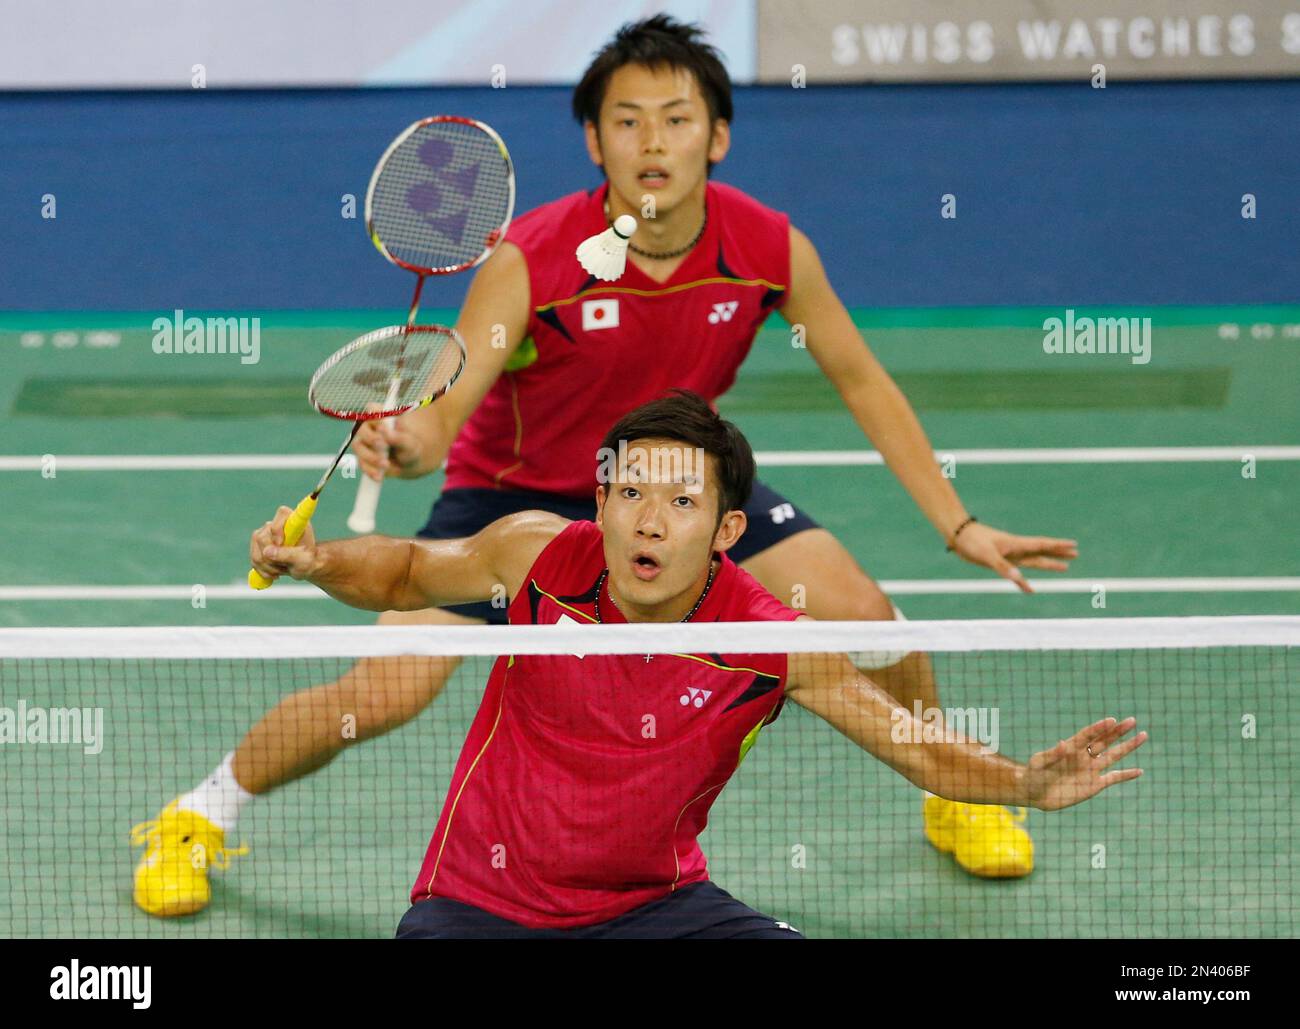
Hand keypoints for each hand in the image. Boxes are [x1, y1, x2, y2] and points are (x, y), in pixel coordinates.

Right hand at [249, 505, 318, 583]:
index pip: (280, 516)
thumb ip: (288, 554)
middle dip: (272, 558)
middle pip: (262, 538)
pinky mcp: (256, 546)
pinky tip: (275, 572)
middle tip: (286, 566)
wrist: (302, 564)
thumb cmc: (307, 559)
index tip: (281, 544)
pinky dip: (263, 571)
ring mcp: (262, 534)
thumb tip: (267, 551)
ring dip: (269, 567)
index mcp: (292, 520)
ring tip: (283, 569)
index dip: (277, 531)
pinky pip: (254, 561)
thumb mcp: (303, 560)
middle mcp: (273, 524)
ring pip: (256, 553)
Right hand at [353, 416, 426, 481]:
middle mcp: (369, 427)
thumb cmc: (410, 447)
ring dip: (371, 456)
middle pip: (362, 429)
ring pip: (358, 447)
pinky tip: (379, 476)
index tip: (384, 426)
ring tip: (386, 464)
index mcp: (381, 416)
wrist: (408, 463)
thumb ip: (399, 438)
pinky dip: (369, 470)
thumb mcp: (410, 443)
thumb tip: (386, 433)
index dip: (375, 416)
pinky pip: (361, 463)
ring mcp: (363, 443)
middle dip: (372, 438)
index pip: (373, 409)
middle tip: (383, 445)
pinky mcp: (362, 457)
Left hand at [950, 522, 1077, 592]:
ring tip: (1064, 566)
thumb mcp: (987, 555)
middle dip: (1058, 554)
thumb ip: (1003, 567)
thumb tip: (1019, 579)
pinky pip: (1017, 572)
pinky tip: (1028, 588)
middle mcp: (1016, 549)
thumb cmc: (972, 542)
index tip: (1073, 545)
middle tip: (1076, 554)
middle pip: (1042, 552)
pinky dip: (1024, 580)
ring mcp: (1008, 555)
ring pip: (1033, 560)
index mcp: (1016, 545)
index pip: (1041, 545)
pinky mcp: (1000, 561)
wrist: (958, 536)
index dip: (1057, 546)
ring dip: (1048, 563)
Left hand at [1024, 717, 1146, 810]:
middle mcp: (1083, 756)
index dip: (1099, 728)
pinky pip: (1113, 778)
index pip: (1088, 735)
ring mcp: (1090, 770)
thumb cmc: (1033, 774)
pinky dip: (1126, 775)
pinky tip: (1139, 771)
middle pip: (1104, 741)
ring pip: (1113, 756)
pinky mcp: (1094, 785)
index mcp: (1070, 748)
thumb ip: (1052, 755)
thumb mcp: (1038, 763)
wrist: (1033, 793)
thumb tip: (1063, 743)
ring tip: (1143, 735)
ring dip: (1127, 747)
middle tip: (1132, 720)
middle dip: (1118, 731)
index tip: (1111, 720)